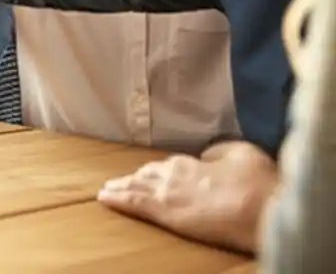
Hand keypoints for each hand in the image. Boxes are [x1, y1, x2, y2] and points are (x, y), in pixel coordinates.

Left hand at [97, 140, 277, 252]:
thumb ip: (221, 152)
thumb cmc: (259, 182)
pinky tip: (103, 197)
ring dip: (122, 186)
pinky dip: (116, 199)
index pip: (171, 165)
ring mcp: (167, 191)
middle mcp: (176, 173)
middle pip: (150, 174)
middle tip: (124, 180)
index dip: (161, 170)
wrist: (260, 206)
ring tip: (110, 188)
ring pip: (136, 186)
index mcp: (196, 161)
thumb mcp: (243, 155)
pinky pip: (132, 202)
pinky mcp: (163, 211)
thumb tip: (209, 155)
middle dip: (137, 177)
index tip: (154, 172)